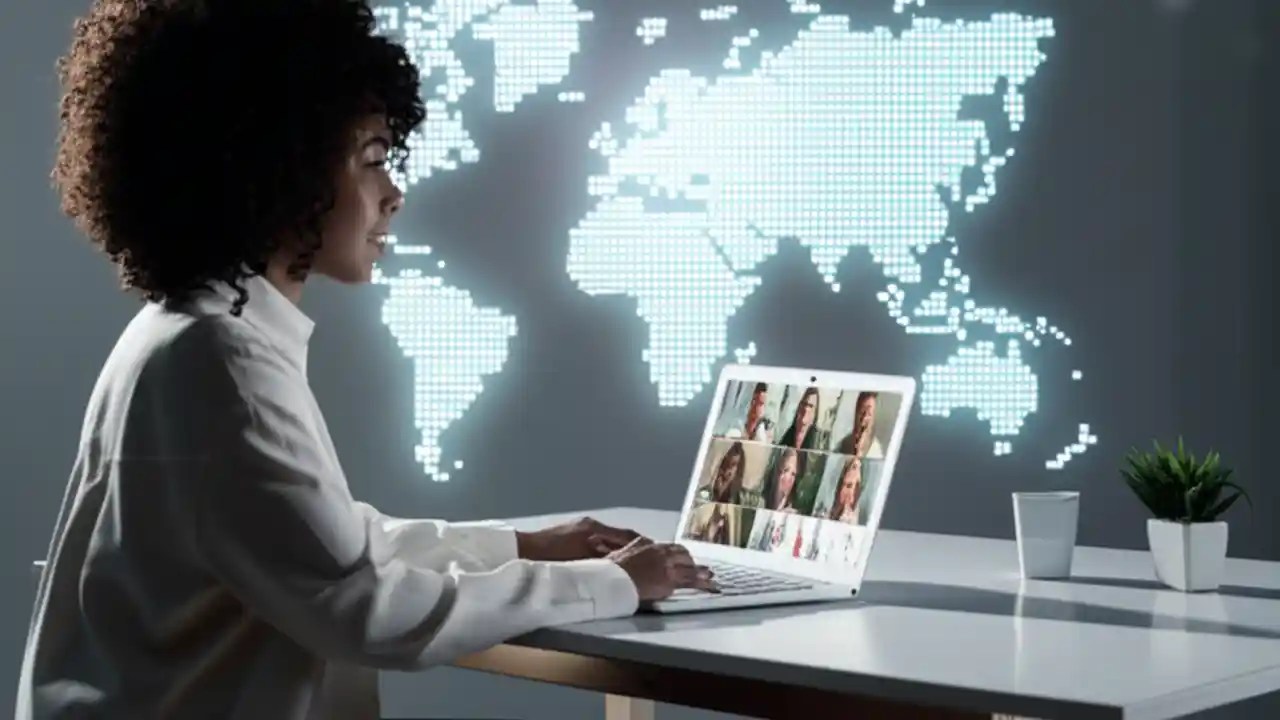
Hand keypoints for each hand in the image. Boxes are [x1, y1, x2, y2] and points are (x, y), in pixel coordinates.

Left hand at [515, 516, 642, 561]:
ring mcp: (578, 530)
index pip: (628, 535)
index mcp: (595, 528)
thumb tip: (627, 568)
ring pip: (606, 542)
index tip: (657, 555)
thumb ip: (607, 563)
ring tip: (628, 568)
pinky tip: (605, 567)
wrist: (520, 552)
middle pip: (618, 538)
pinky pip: (594, 545)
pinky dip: (603, 554)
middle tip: (647, 563)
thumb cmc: (552, 558)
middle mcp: (589, 526)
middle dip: (633, 549)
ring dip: (617, 553)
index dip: (644, 545)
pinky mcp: (568, 538)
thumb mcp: (584, 562)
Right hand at [607, 538, 718, 601]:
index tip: (685, 558)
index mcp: (651, 546)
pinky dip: (697, 584)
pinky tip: (706, 587)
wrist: (614, 579)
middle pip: (683, 556)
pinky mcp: (668, 583)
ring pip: (689, 570)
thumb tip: (640, 546)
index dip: (680, 554)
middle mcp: (662, 554)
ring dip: (700, 574)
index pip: (672, 548)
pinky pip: (686, 583)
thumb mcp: (624, 550)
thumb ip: (636, 548)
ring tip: (710, 577)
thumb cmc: (614, 567)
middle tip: (699, 568)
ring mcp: (667, 568)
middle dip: (691, 562)